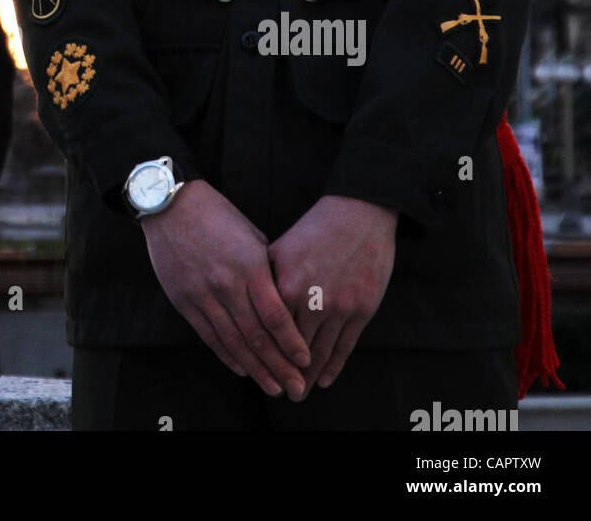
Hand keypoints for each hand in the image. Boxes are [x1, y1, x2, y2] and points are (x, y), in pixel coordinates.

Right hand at [141, 179, 310, 399]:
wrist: (171, 205)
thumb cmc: (217, 216)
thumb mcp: (251, 236)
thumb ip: (267, 270)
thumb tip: (285, 301)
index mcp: (249, 265)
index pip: (275, 316)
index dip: (292, 343)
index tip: (305, 361)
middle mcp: (227, 284)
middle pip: (257, 336)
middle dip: (279, 366)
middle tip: (296, 388)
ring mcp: (203, 294)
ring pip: (234, 342)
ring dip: (256, 369)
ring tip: (273, 387)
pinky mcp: (185, 301)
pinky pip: (209, 336)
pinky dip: (227, 356)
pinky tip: (242, 368)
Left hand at [267, 195, 396, 395]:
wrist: (358, 214)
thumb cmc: (315, 229)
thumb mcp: (281, 248)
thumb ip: (264, 277)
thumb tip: (245, 299)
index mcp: (286, 285)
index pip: (269, 330)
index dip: (262, 354)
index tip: (254, 370)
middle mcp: (311, 301)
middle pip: (293, 348)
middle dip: (283, 373)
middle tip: (276, 390)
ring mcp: (340, 308)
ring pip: (319, 353)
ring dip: (308, 378)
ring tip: (298, 393)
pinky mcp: (362, 310)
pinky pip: (345, 346)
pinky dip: (334, 366)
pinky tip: (323, 380)